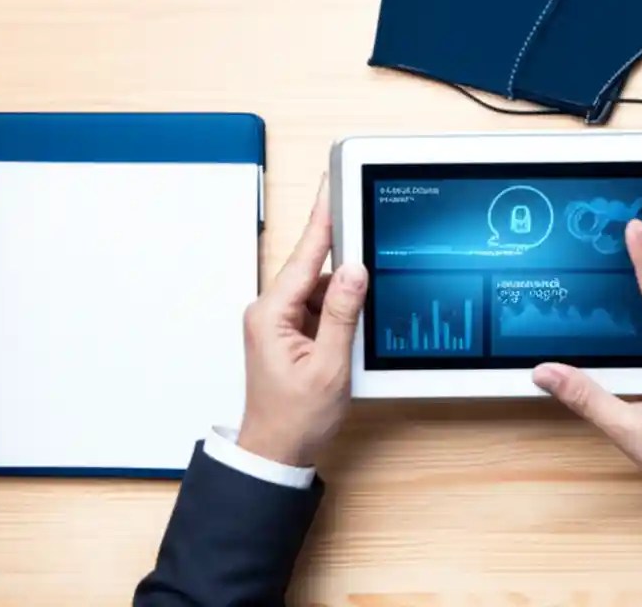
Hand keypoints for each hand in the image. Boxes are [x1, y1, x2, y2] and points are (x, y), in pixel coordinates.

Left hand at [238, 175, 367, 466]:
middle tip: (372, 256)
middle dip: (347, 270)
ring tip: (352, 337)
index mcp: (272, 313)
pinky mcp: (289, 333)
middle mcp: (269, 311)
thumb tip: (355, 271)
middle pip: (316, 270)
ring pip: (322, 291)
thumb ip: (344, 313)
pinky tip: (351, 335)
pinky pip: (320, 309)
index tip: (333, 188)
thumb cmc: (295, 418)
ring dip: (345, 303)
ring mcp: (278, 322)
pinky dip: (340, 315)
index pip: (305, 255)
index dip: (324, 220)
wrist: (276, 453)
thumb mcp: (330, 365)